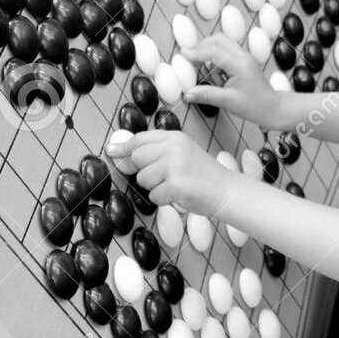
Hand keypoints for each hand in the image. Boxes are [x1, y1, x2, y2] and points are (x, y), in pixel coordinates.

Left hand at [109, 129, 229, 213]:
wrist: (227, 191)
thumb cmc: (203, 175)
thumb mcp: (183, 153)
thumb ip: (157, 150)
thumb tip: (120, 151)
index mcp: (175, 137)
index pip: (141, 139)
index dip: (124, 146)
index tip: (111, 150)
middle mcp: (174, 147)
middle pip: (137, 158)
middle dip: (144, 171)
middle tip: (163, 178)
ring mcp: (174, 165)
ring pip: (143, 179)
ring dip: (155, 187)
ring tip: (176, 186)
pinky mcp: (176, 184)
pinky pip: (154, 195)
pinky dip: (164, 200)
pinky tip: (180, 195)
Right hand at [184, 33, 286, 128]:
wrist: (274, 108)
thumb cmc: (255, 106)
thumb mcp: (228, 102)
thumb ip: (207, 95)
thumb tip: (188, 94)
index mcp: (240, 64)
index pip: (213, 51)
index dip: (196, 53)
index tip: (183, 55)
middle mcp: (242, 56)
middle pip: (218, 40)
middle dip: (202, 48)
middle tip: (191, 62)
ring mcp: (244, 57)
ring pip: (221, 45)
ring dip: (210, 56)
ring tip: (215, 80)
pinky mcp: (243, 61)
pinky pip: (226, 54)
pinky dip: (217, 62)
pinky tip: (220, 80)